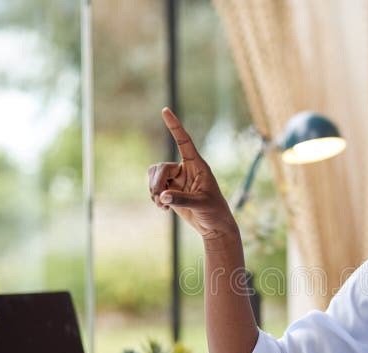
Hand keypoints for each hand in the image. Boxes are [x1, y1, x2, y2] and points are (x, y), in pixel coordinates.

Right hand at [148, 108, 236, 240]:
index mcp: (198, 165)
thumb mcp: (201, 204)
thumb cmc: (214, 212)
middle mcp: (186, 169)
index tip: (165, 110)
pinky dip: (155, 197)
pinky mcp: (170, 190)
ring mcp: (177, 179)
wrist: (214, 226)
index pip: (184, 141)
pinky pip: (154, 187)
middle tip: (161, 199)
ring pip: (154, 176)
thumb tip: (163, 196)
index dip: (175, 126)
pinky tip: (164, 208)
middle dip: (157, 183)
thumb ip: (182, 200)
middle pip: (161, 167)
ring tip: (162, 205)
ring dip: (154, 190)